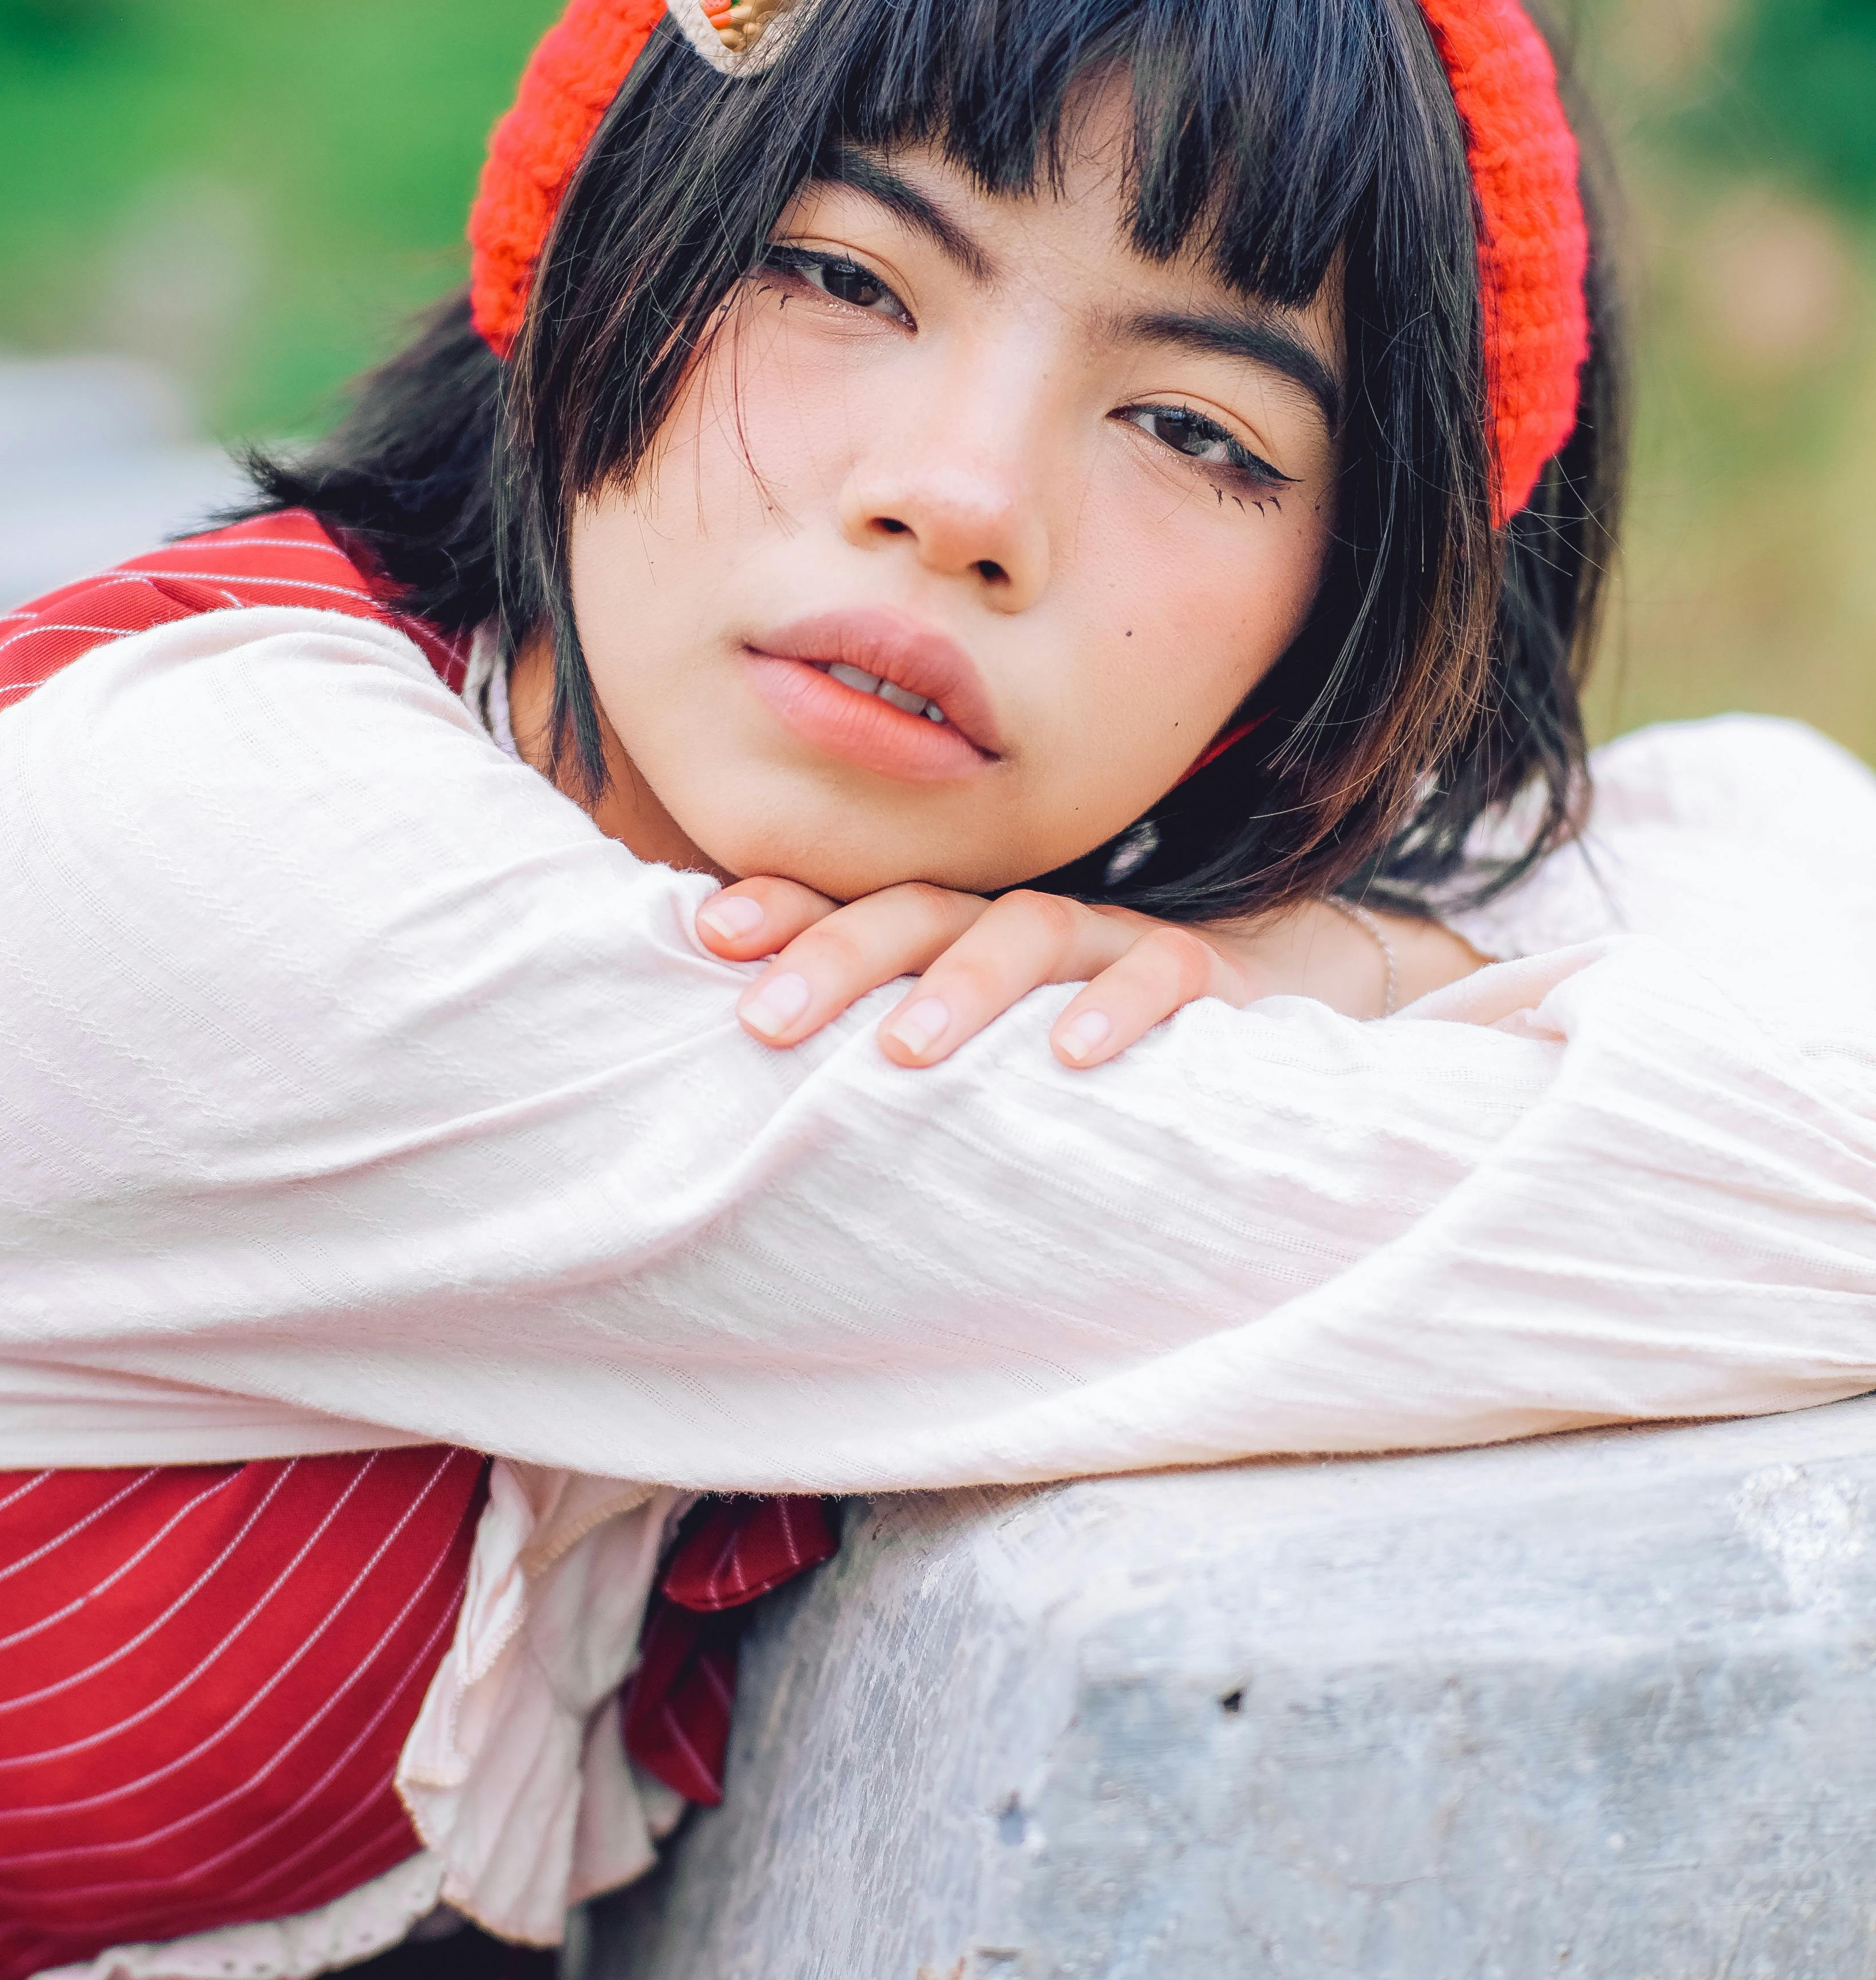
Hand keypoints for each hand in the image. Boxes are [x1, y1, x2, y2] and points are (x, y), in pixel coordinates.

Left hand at [693, 877, 1440, 1069]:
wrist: (1268, 1006)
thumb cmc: (1081, 1038)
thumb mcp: (978, 1042)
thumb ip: (891, 1040)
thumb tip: (754, 1075)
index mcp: (958, 930)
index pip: (858, 904)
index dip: (786, 909)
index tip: (710, 935)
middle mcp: (1021, 923)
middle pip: (921, 909)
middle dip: (838, 954)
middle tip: (765, 1018)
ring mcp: (1111, 940)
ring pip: (1027, 932)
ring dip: (962, 985)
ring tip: (904, 1049)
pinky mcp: (1202, 978)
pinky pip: (1160, 972)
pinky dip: (1116, 1007)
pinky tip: (1074, 1053)